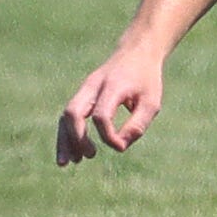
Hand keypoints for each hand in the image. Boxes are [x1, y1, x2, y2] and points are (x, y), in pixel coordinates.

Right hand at [56, 50, 163, 165]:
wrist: (136, 53)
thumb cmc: (146, 80)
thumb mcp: (151, 102)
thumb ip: (138, 124)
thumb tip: (120, 147)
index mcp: (112, 86)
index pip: (101, 115)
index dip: (108, 135)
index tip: (120, 146)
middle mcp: (92, 86)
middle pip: (73, 112)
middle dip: (76, 138)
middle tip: (88, 157)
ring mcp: (84, 89)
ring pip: (65, 115)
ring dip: (65, 139)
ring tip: (67, 163)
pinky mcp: (82, 94)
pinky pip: (69, 115)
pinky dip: (67, 133)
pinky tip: (72, 152)